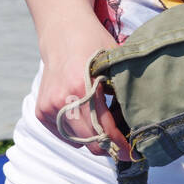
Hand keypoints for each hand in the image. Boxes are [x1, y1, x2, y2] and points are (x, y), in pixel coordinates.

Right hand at [36, 15, 132, 161]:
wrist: (62, 31)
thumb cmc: (93, 43)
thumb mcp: (114, 61)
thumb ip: (124, 89)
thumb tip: (142, 121)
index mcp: (81, 87)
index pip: (103, 129)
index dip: (119, 144)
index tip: (132, 153)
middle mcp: (60, 100)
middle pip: (89, 142)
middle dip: (108, 146)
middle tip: (124, 145)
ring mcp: (48, 107)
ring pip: (77, 141)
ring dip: (93, 138)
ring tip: (106, 124)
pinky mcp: (41, 112)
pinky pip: (64, 134)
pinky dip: (77, 132)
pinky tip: (86, 115)